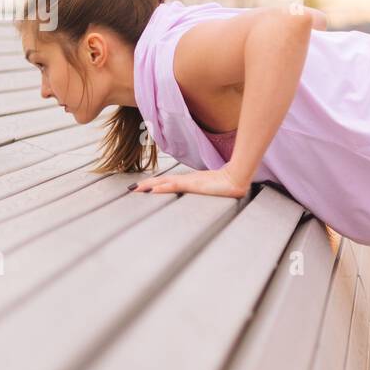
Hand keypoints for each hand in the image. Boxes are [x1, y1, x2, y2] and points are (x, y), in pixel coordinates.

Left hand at [130, 167, 248, 197]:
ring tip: (136, 189)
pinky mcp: (193, 185)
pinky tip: (153, 190)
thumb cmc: (229, 184)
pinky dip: (163, 188)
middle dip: (146, 185)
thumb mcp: (214, 188)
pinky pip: (175, 186)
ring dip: (149, 186)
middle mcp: (187, 179)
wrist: (237, 178)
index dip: (155, 184)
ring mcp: (189, 181)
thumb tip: (206, 190)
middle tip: (132, 188)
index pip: (168, 182)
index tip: (142, 187)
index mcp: (190, 181)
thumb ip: (208, 188)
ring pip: (164, 183)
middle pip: (162, 181)